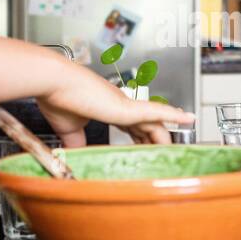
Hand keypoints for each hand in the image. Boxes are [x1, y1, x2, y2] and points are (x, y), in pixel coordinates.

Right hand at [36, 66, 192, 145]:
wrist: (52, 83)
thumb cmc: (57, 98)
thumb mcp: (69, 129)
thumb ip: (77, 142)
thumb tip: (76, 157)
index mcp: (110, 108)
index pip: (133, 126)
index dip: (143, 138)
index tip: (148, 148)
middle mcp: (122, 104)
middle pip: (148, 126)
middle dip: (158, 142)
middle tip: (168, 156)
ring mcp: (126, 105)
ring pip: (156, 123)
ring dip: (167, 138)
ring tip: (178, 151)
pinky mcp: (126, 107)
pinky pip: (157, 112)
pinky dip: (173, 116)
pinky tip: (188, 118)